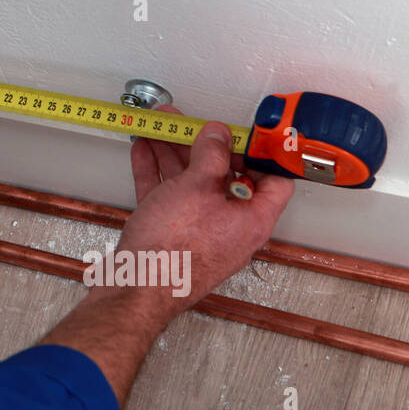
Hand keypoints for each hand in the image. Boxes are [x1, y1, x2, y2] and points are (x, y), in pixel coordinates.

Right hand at [109, 106, 295, 319]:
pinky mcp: (169, 233)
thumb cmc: (172, 251)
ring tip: (159, 125)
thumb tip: (218, 135)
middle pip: (224, 177)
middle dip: (204, 145)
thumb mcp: (198, 187)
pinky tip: (144, 149)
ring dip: (174, 152)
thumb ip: (210, 154)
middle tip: (190, 123)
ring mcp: (197, 230)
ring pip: (190, 183)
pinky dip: (156, 172)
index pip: (274, 181)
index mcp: (252, 219)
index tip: (244, 132)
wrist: (135, 286)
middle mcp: (229, 226)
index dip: (261, 153)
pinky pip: (167, 195)